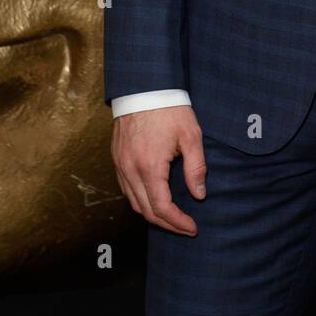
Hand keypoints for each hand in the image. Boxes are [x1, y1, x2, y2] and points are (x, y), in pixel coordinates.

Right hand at [111, 106, 205, 234]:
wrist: (144, 87)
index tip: (192, 227)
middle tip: (185, 227)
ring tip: (172, 217)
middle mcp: (130, 170)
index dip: (178, 222)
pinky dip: (140, 200)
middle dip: (166, 224)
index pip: (162, 208)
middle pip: (146, 210)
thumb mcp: (191, 136)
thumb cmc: (170, 109)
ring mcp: (120, 165)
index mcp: (150, 167)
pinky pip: (126, 189)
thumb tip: (199, 194)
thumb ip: (196, 168)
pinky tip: (153, 199)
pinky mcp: (117, 159)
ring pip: (133, 202)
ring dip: (152, 214)